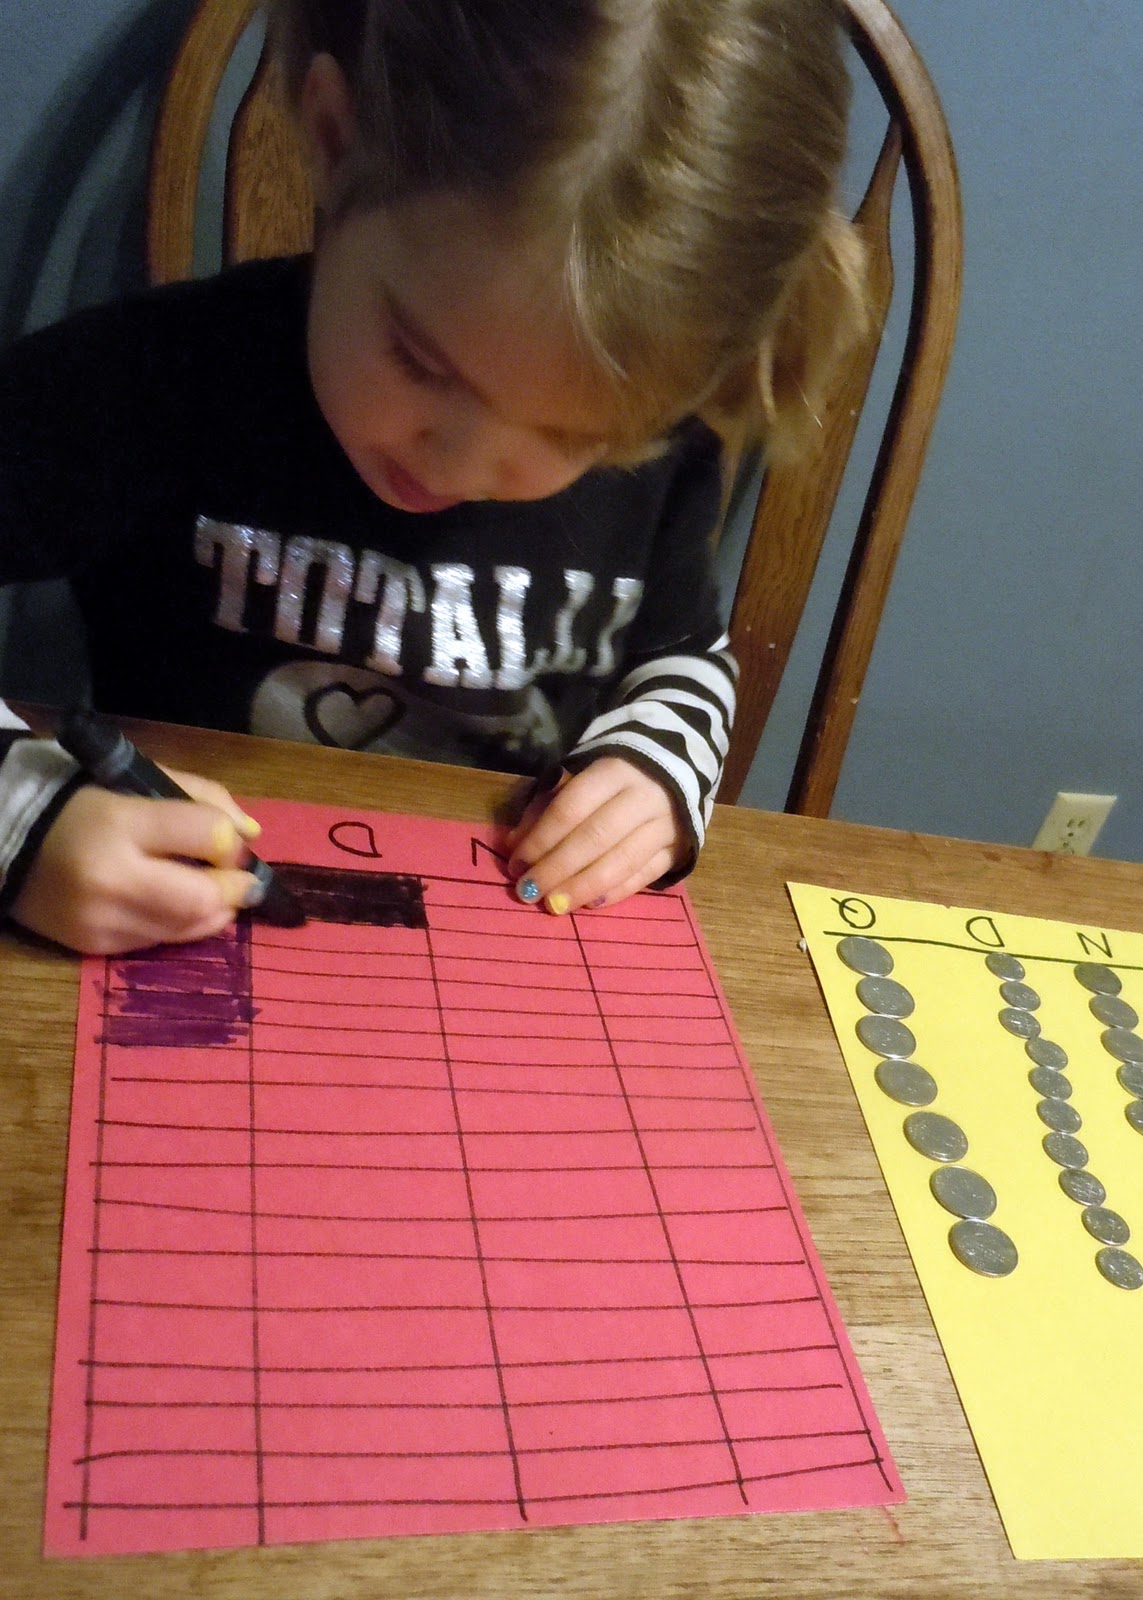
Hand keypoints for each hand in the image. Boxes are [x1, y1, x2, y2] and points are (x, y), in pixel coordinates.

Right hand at [10, 769, 263, 954]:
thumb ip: (204, 799)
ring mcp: (100, 919)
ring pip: (187, 928)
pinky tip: (175, 906)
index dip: (230, 841)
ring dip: (215, 911)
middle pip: (203, 898)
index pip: (205, 834)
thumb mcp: (142, 781)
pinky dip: (179, 925)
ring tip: (215, 893)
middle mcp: (109, 877)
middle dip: (235, 889)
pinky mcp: (94, 946)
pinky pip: (160, 942)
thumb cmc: (86, 804)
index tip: (230, 841)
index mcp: (120, 821)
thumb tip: (251, 834)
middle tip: (242, 880)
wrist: (10, 842)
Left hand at [505, 756, 686, 913]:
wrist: (673, 772)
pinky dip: (616, 892)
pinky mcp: (679, 849)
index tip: (516, 865)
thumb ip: (544, 809)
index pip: (570, 808)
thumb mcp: (576, 780)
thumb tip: (514, 845)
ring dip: (583, 887)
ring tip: (555, 905)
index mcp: (614, 771)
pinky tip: (590, 904)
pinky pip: (646, 875)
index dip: (540, 839)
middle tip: (529, 892)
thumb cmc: (610, 780)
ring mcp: (666, 825)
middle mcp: (644, 797)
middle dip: (557, 868)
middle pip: (595, 838)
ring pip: (622, 861)